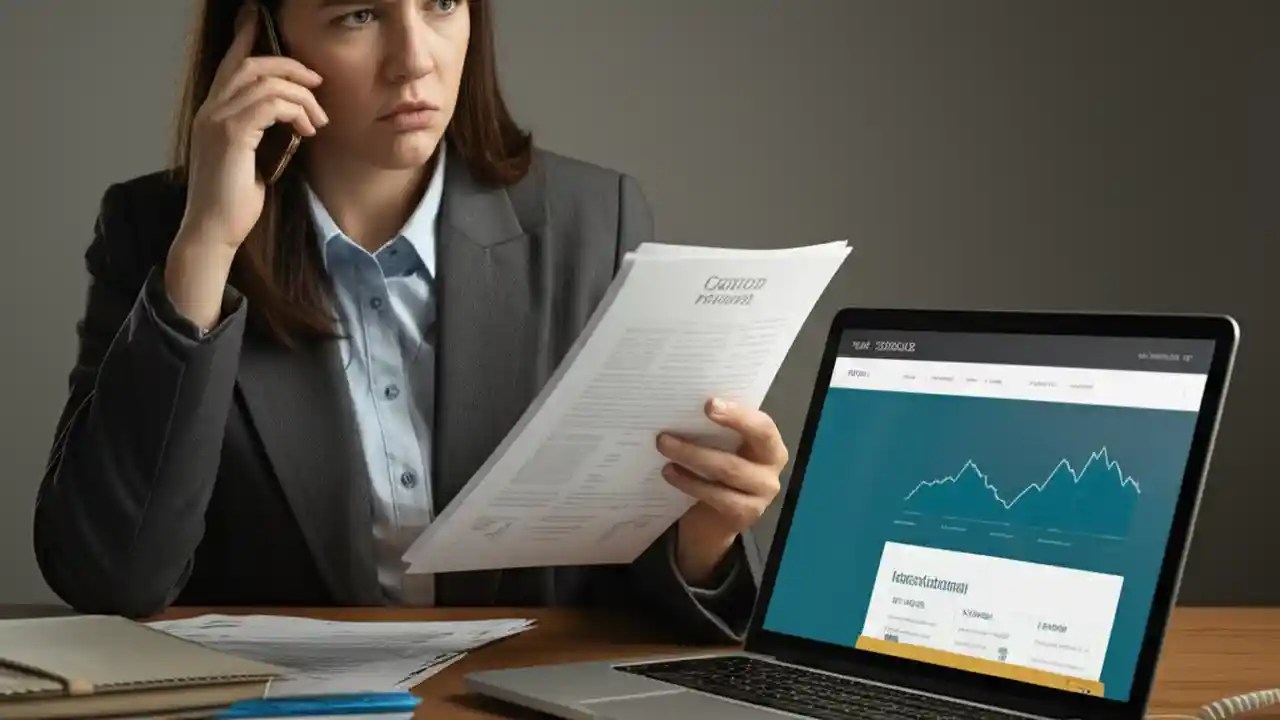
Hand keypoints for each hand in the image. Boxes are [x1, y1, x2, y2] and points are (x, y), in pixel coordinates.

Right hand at [178, 2, 327, 251]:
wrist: (215, 232)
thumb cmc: (234, 201)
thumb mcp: (252, 158)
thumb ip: (263, 131)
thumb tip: (293, 118)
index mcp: (212, 113)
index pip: (230, 64)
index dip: (245, 37)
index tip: (258, 17)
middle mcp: (209, 110)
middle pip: (251, 63)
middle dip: (291, 66)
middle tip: (318, 82)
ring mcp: (216, 120)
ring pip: (266, 81)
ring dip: (302, 96)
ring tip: (318, 122)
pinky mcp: (230, 135)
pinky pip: (271, 104)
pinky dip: (296, 111)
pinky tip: (307, 131)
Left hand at [656, 397, 786, 585]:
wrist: (718, 517)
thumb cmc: (720, 469)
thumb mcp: (724, 448)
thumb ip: (716, 430)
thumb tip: (683, 408)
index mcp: (770, 444)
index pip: (762, 426)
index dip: (738, 415)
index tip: (709, 404)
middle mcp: (771, 469)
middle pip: (737, 458)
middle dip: (701, 444)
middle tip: (665, 435)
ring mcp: (761, 495)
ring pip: (727, 472)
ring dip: (691, 458)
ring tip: (664, 448)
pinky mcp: (745, 514)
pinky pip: (716, 496)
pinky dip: (689, 483)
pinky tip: (669, 473)